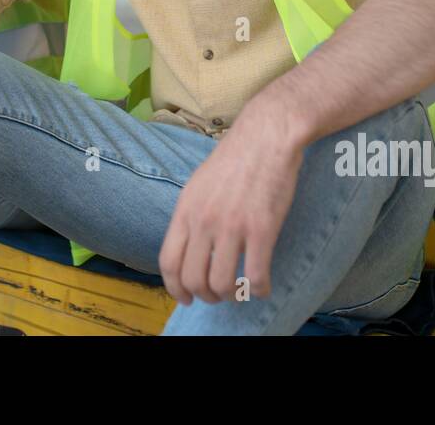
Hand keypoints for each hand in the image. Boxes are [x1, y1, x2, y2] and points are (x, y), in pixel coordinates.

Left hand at [158, 96, 304, 304]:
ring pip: (222, 284)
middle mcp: (203, 221)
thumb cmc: (234, 159)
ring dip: (231, 295)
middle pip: (193, 279)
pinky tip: (262, 286)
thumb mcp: (198, 185)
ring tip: (239, 290)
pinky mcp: (262, 228)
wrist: (265, 136)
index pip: (169, 262)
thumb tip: (187, 247)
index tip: (185, 298)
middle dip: (205, 295)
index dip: (174, 288)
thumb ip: (190, 216)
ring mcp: (232, 226)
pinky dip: (259, 290)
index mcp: (185, 210)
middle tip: (217, 294)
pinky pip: (256, 276)